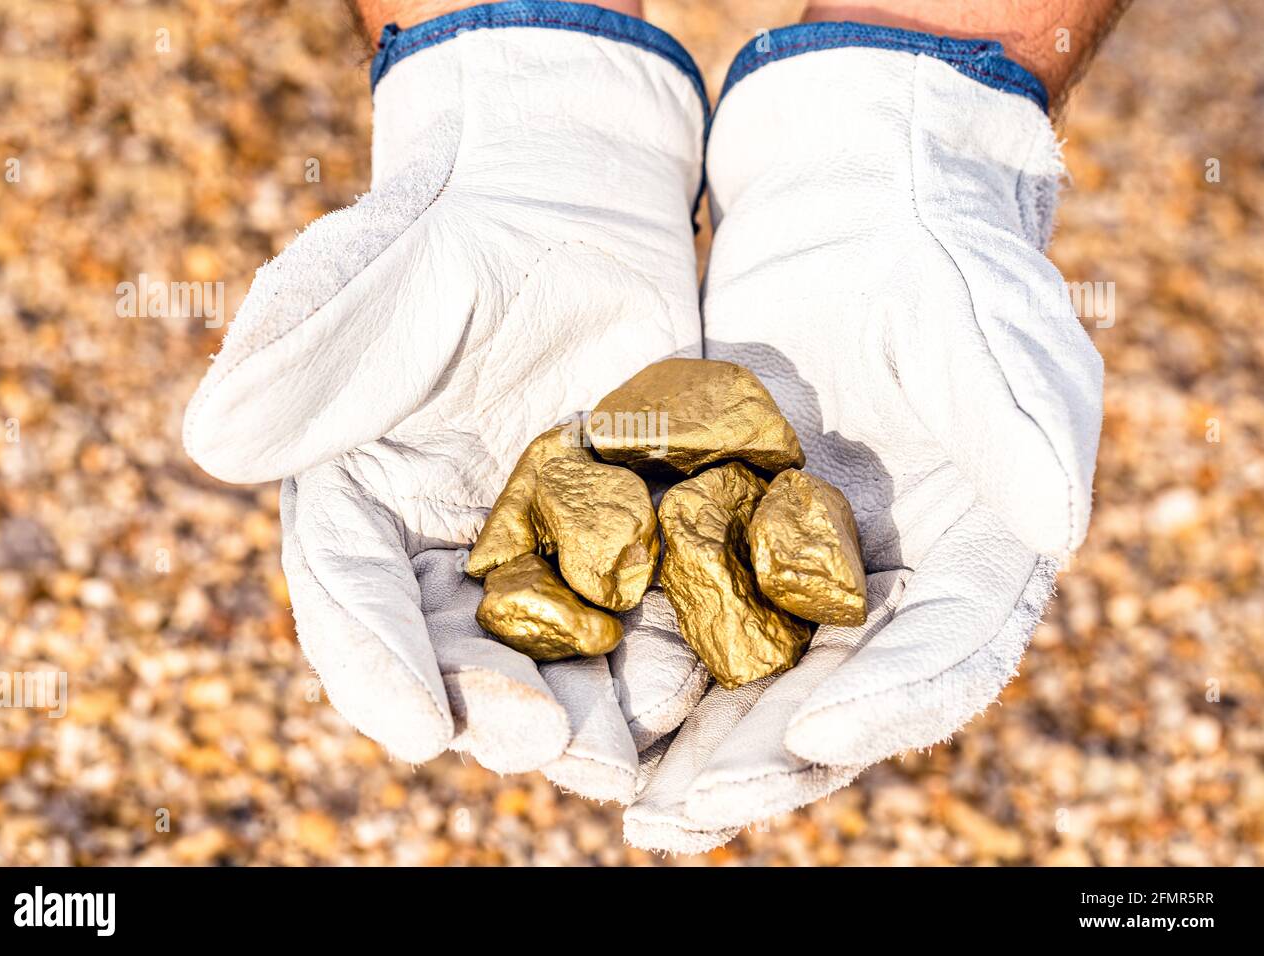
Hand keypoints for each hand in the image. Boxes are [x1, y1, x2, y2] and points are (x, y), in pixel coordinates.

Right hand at [183, 6, 710, 799]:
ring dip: (594, 703)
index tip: (414, 728)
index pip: (354, 599)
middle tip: (544, 743)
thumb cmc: (450, 232)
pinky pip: (653, 603)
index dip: (379, 667)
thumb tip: (212, 443)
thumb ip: (302, 358)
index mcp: (360, 508)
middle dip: (500, 706)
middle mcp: (446, 552)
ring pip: (562, 650)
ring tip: (629, 743)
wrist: (567, 205)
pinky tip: (701, 672)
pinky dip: (673, 642)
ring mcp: (547, 553)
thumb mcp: (373, 282)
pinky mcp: (634, 534)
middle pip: (464, 652)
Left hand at [624, 27, 1102, 851]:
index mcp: (978, 554)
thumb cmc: (941, 260)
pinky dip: (642, 663)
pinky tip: (587, 705)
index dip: (889, 700)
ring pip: (751, 679)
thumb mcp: (987, 328)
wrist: (855, 205)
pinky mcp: (726, 534)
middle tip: (685, 812)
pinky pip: (684, 613)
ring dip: (692, 746)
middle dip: (763, 758)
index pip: (944, 651)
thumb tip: (1058, 526)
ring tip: (632, 805)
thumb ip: (1020, 422)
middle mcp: (889, 582)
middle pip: (833, 695)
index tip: (818, 732)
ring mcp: (803, 566)